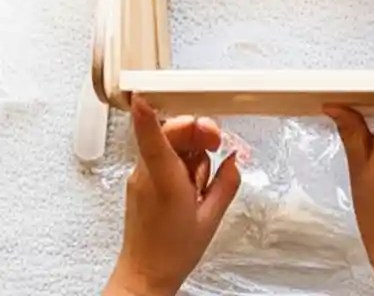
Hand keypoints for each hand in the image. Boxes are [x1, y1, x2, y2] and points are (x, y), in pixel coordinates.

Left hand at [105, 98, 240, 295]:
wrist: (146, 274)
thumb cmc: (173, 252)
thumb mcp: (212, 218)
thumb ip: (227, 183)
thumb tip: (234, 160)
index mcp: (165, 183)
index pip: (153, 141)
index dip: (148, 117)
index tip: (141, 98)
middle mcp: (147, 175)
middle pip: (171, 133)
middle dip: (197, 132)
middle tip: (215, 144)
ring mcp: (140, 177)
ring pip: (169, 144)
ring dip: (191, 151)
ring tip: (199, 182)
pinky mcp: (140, 182)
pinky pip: (163, 158)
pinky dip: (181, 163)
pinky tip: (190, 185)